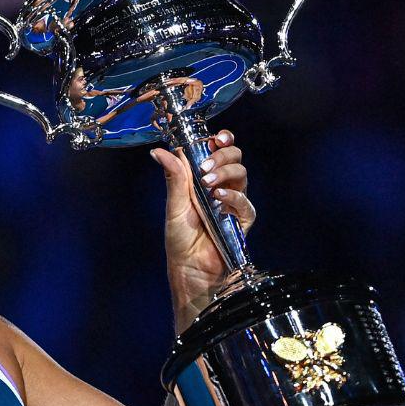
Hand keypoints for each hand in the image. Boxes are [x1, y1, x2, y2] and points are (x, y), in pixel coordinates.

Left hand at [150, 130, 255, 331]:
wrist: (189, 268)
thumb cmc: (180, 239)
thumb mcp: (174, 205)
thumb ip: (174, 177)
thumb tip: (159, 150)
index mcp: (203, 178)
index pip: (218, 150)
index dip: (222, 139)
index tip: (217, 137)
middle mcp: (221, 186)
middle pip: (234, 157)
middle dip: (222, 155)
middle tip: (206, 166)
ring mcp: (233, 202)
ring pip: (242, 174)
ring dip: (225, 173)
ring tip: (208, 183)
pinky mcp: (242, 220)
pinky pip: (245, 202)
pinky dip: (233, 197)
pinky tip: (219, 198)